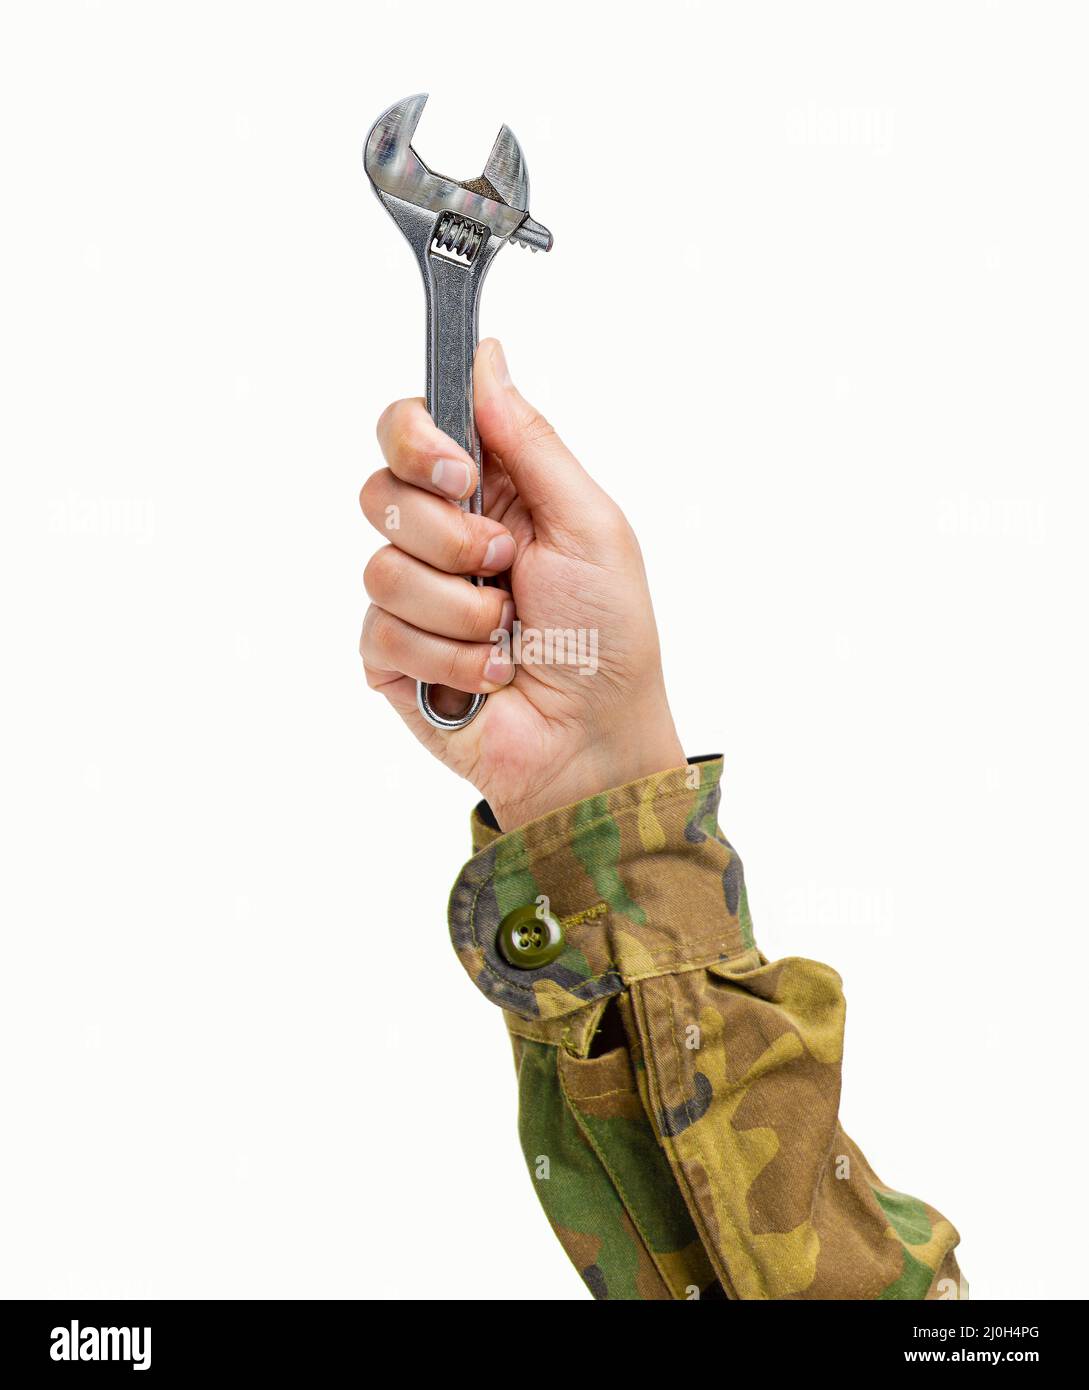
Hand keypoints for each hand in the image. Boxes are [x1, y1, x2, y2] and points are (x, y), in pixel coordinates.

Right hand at [359, 339, 685, 831]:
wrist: (595, 742)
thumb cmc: (610, 637)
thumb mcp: (590, 524)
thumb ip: (531, 440)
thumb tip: (488, 356)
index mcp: (493, 493)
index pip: (411, 429)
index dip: (416, 439)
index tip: (459, 471)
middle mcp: (444, 538)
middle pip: (381, 489)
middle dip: (450, 535)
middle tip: (504, 565)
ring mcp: (415, 599)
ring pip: (383, 566)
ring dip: (462, 608)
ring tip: (508, 635)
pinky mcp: (393, 658)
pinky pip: (384, 632)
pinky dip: (450, 658)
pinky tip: (489, 676)